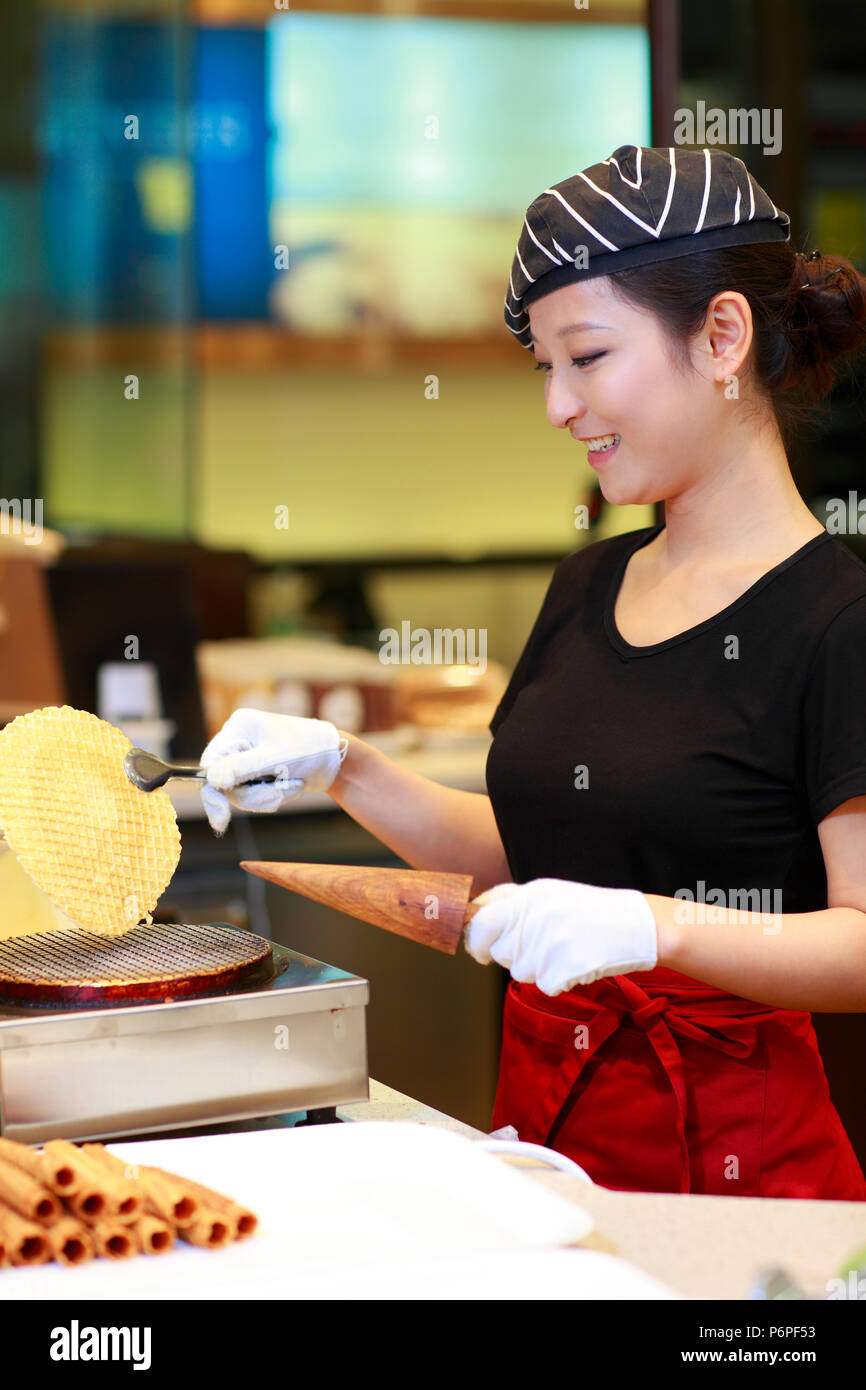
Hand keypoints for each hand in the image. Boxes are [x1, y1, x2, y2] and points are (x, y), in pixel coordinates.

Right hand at [198, 708, 348, 834]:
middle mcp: (240, 739)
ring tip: (293, 784)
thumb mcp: (274, 760)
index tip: (222, 816)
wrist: (337, 759)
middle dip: (255, 794)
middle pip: (226, 782)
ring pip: (242, 792)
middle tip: (278, 793)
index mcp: (239, 726)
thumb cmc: (309, 750)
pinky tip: (294, 785)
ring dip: (269, 796)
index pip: (211, 762)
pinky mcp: (259, 771)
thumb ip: (240, 769)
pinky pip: (255, 794)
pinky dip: (276, 795)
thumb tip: (211, 780)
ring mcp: (249, 756)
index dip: (214, 790)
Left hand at [464, 877, 657, 995]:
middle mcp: (533, 918)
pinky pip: (543, 986)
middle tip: (537, 949)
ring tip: (562, 950)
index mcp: (528, 896)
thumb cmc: (589, 910)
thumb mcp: (548, 892)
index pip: (481, 922)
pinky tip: (575, 963)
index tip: (482, 950)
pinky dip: (557, 981)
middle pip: (499, 953)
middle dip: (511, 957)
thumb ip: (512, 902)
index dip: (477, 940)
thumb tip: (475, 911)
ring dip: (537, 968)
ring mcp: (547, 945)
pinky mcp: (561, 970)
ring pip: (520, 972)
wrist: (635, 926)